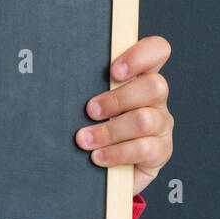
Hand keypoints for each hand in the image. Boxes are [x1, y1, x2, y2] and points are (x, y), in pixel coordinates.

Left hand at [76, 35, 174, 196]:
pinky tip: (97, 156)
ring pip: (145, 120)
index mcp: (141, 77)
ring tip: (84, 140)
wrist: (103, 168)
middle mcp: (156, 99)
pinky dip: (115, 153)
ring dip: (109, 130)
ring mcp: (161, 125)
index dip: (141, 55)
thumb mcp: (90, 103)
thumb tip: (58, 75)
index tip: (113, 71)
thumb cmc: (92, 125)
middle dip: (117, 99)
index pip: (158, 50)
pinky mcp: (160, 151)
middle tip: (90, 110)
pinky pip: (144, 149)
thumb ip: (86, 87)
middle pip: (155, 86)